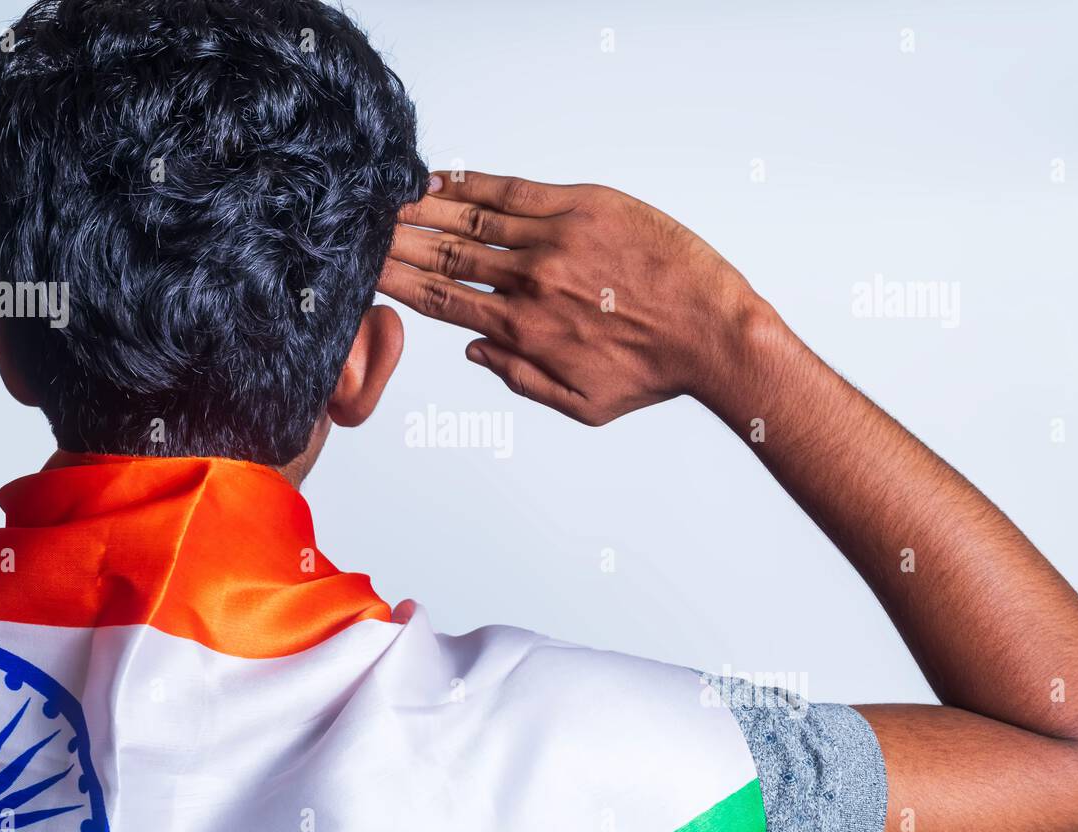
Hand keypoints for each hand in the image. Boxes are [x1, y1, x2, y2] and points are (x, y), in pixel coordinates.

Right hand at [377, 170, 766, 423]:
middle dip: (397, 243)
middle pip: (445, 256)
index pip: (443, 301)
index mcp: (524, 331)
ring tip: (389, 201)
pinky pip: (516, 191)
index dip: (399, 283)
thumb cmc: (654, 372)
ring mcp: (557, 241)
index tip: (370, 270)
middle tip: (363, 229)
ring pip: (472, 220)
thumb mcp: (582, 405)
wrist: (714, 334)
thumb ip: (519, 379)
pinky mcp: (586, 207)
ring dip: (423, 209)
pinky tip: (443, 179)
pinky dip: (473, 183)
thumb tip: (471, 350)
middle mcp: (531, 283)